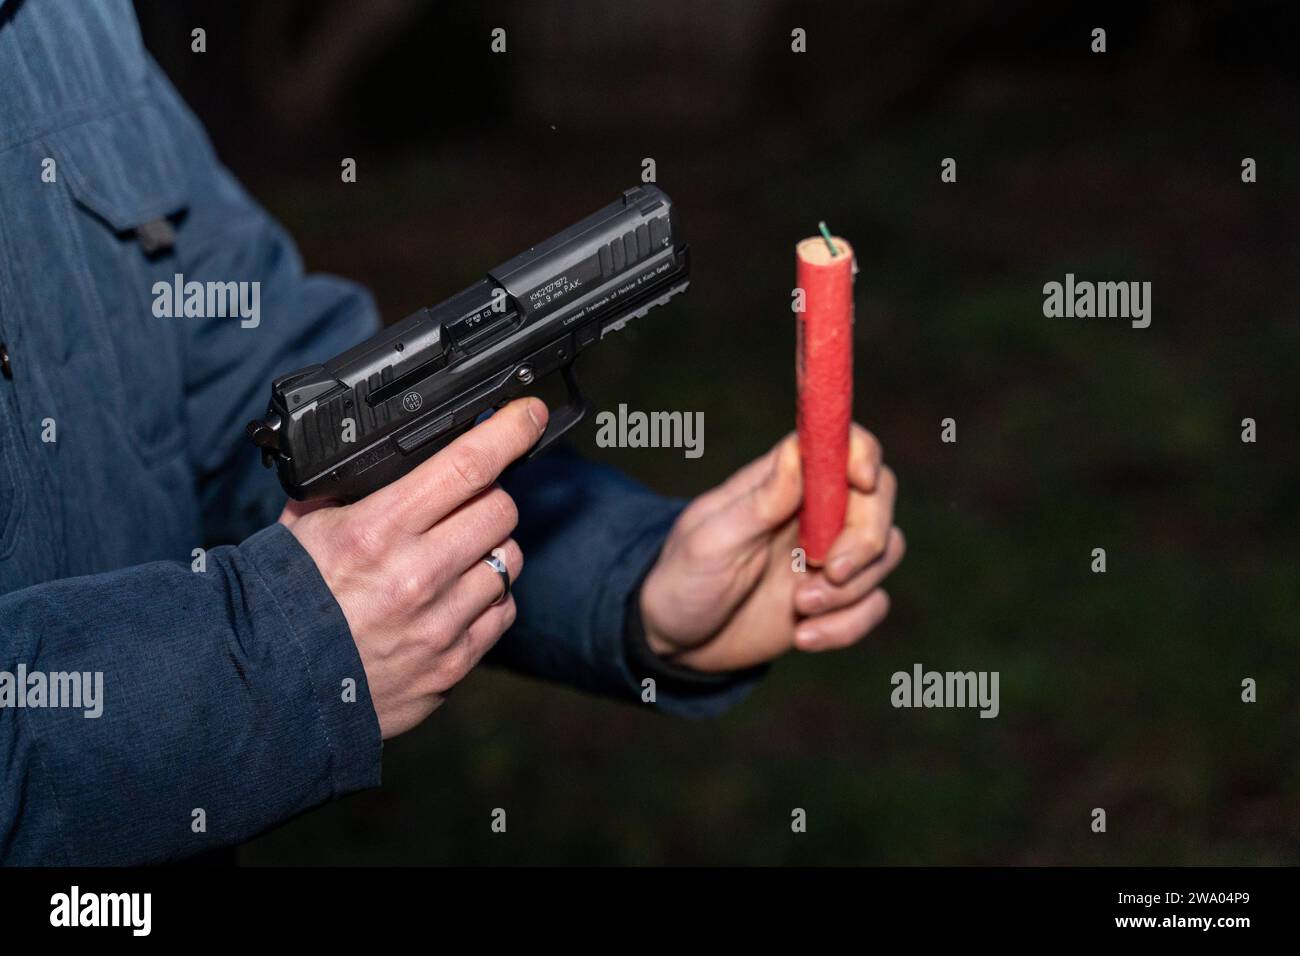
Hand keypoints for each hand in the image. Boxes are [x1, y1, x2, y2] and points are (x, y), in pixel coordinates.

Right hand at [279, 398, 547, 737]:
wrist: (268, 689)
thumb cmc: (284, 600)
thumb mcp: (303, 526)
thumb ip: (347, 488)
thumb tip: (385, 453)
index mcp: (376, 531)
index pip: (466, 465)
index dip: (509, 432)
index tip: (529, 415)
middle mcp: (416, 575)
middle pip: (501, 509)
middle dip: (489, 496)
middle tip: (465, 502)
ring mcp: (439, 623)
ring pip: (509, 559)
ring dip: (491, 548)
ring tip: (456, 554)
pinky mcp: (453, 664)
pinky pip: (502, 611)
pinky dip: (488, 599)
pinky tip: (456, 598)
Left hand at [639, 425, 902, 671]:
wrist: (676, 642)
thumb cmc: (684, 580)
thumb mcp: (710, 541)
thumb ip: (759, 502)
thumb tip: (797, 456)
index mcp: (781, 483)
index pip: (838, 444)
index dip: (860, 452)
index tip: (860, 481)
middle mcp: (814, 513)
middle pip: (877, 499)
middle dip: (865, 538)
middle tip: (830, 571)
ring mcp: (829, 556)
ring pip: (885, 551)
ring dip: (851, 588)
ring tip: (799, 606)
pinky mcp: (836, 600)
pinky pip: (874, 604)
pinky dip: (848, 625)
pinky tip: (804, 637)